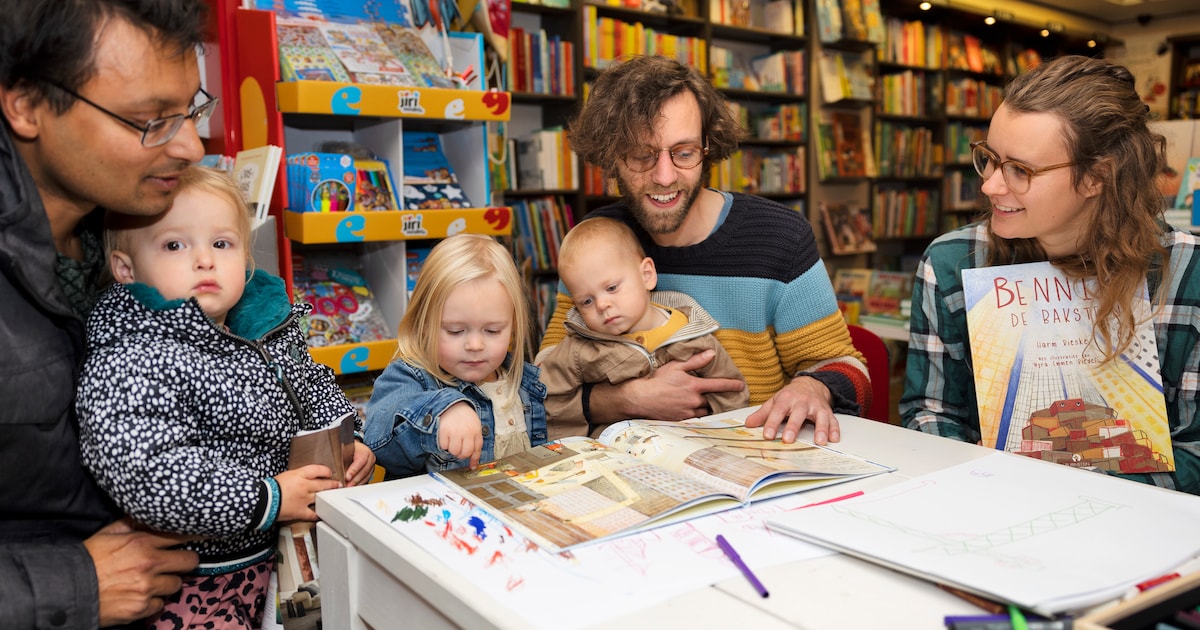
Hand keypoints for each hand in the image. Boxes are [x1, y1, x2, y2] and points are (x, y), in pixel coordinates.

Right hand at [83, 518, 198, 626]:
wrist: (67, 590)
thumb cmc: (87, 559)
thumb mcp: (107, 534)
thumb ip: (131, 524)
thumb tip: (146, 515)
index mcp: (142, 543)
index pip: (181, 537)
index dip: (192, 536)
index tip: (199, 536)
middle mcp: (149, 565)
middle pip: (190, 561)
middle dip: (185, 561)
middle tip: (177, 563)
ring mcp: (147, 588)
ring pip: (177, 585)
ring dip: (168, 583)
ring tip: (154, 581)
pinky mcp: (142, 608)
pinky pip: (160, 604)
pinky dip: (153, 601)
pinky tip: (141, 596)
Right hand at [275, 465, 341, 522]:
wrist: (262, 500)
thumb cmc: (270, 488)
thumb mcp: (286, 475)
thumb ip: (297, 476)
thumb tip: (304, 478)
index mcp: (299, 475)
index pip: (318, 470)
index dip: (326, 471)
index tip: (329, 473)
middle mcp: (305, 486)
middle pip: (324, 483)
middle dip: (333, 484)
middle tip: (338, 485)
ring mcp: (304, 499)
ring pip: (321, 497)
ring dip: (328, 497)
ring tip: (332, 497)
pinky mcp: (301, 511)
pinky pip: (314, 513)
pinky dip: (319, 514)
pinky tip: (323, 514)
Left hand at [344, 441, 375, 486]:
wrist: (354, 449)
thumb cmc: (348, 449)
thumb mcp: (344, 450)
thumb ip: (341, 459)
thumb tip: (338, 470)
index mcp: (365, 451)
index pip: (361, 461)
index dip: (354, 470)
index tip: (347, 477)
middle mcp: (370, 458)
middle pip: (364, 471)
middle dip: (355, 479)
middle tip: (347, 485)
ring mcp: (371, 466)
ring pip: (366, 477)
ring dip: (356, 483)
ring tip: (348, 487)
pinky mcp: (370, 472)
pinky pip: (366, 479)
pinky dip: (359, 484)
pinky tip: (352, 486)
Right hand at [438, 402, 482, 468]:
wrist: (452, 404)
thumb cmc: (464, 417)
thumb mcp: (475, 426)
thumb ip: (476, 442)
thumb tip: (474, 462)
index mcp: (476, 430)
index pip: (477, 449)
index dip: (474, 459)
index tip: (472, 465)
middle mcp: (466, 431)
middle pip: (465, 453)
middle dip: (461, 454)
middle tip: (459, 448)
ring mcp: (455, 431)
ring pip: (454, 451)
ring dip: (452, 449)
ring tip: (453, 441)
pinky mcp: (444, 431)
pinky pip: (444, 446)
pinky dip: (444, 444)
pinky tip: (446, 436)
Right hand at [612, 350, 745, 421]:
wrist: (641, 398)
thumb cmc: (657, 380)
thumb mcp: (675, 366)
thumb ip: (695, 361)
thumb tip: (711, 354)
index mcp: (694, 386)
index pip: (718, 385)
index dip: (731, 385)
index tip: (741, 386)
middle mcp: (694, 401)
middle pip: (712, 400)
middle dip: (714, 397)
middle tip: (715, 395)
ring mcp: (688, 412)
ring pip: (704, 411)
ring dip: (705, 407)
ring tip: (702, 402)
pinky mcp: (681, 420)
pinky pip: (694, 418)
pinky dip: (696, 414)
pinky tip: (691, 410)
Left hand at [744, 376, 839, 444]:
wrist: (810, 385)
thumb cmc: (790, 397)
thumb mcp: (775, 402)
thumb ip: (763, 414)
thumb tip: (748, 424)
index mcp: (787, 399)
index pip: (778, 411)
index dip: (772, 423)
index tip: (767, 435)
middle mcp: (803, 402)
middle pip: (798, 413)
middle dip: (793, 427)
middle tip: (788, 440)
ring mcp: (816, 406)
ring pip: (820, 417)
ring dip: (821, 429)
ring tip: (819, 442)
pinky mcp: (827, 411)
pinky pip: (833, 420)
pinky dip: (835, 430)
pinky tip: (834, 439)